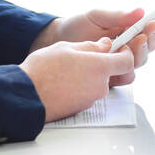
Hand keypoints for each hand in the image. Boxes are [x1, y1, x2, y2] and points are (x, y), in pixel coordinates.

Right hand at [20, 38, 136, 121]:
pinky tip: (63, 81)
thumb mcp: (66, 47)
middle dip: (101, 65)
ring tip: (67, 69)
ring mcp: (90, 100)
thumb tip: (105, 45)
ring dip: (88, 76)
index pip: (127, 62)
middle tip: (83, 57)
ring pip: (97, 84)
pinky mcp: (80, 109)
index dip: (126, 53)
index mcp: (100, 67)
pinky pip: (86, 94)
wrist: (27, 96)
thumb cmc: (43, 70)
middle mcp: (99, 86)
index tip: (119, 48)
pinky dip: (79, 87)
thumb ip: (90, 46)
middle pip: (111, 73)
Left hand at [42, 7, 154, 86]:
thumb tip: (140, 11)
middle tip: (150, 26)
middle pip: (149, 47)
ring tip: (138, 39)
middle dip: (153, 36)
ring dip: (143, 50)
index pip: (149, 29)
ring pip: (140, 62)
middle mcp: (127, 48)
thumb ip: (118, 16)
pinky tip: (124, 57)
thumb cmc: (78, 27)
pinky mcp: (110, 75)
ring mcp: (119, 62)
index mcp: (128, 31)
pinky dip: (127, 68)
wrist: (57, 41)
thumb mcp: (97, 16)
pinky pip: (125, 76)